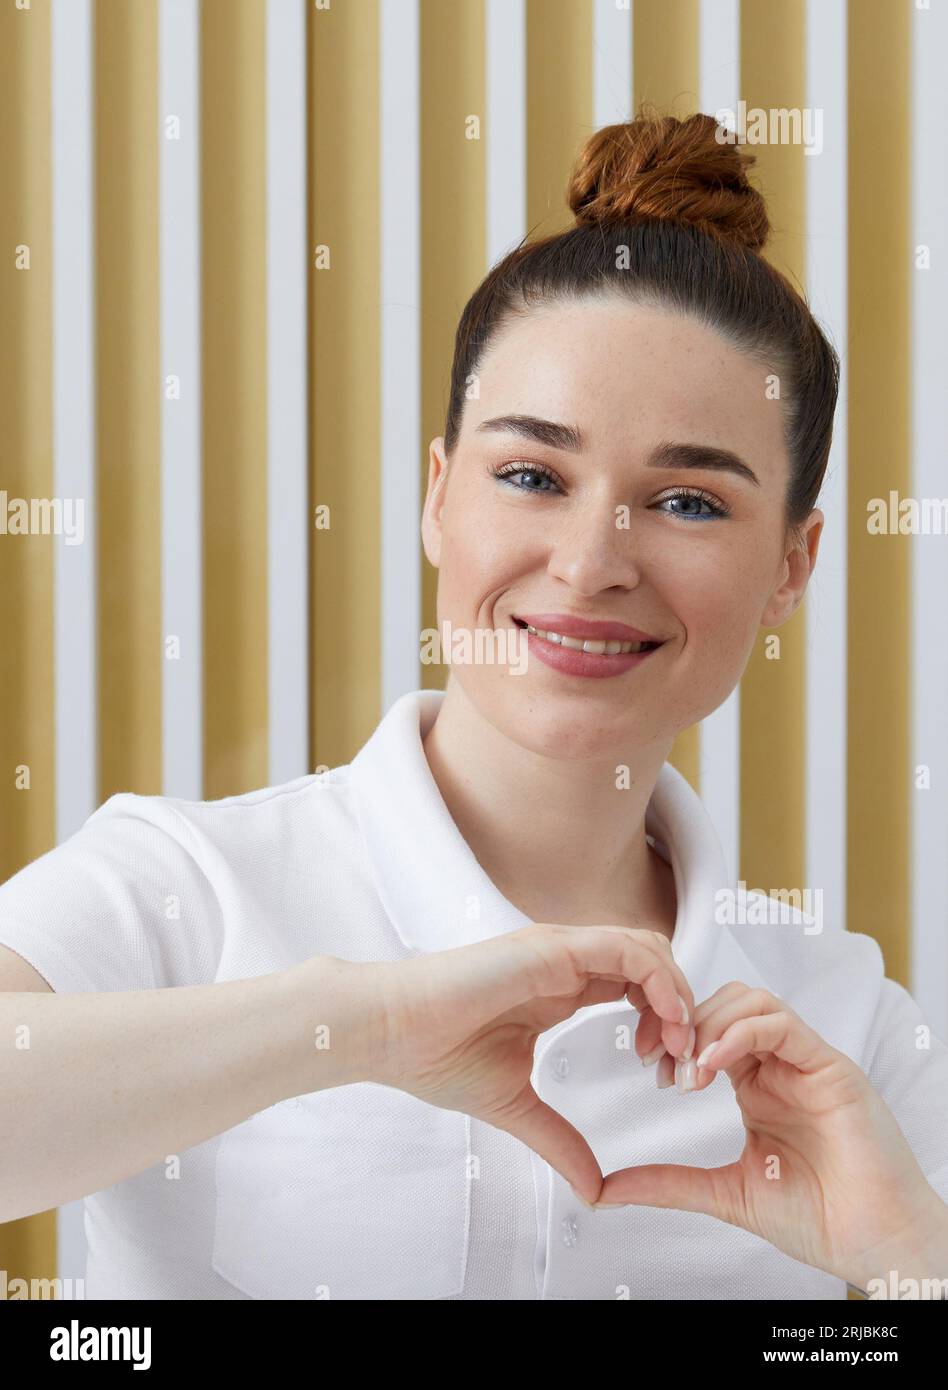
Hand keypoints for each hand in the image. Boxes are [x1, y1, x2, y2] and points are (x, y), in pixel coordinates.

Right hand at [363, 923, 695, 1200]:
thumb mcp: (515, 1105)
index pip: (635, 986)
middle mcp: (565, 961)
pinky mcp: (552, 948)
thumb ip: (560, 1139)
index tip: (663, 1072)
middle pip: (652, 964)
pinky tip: (663, 1024)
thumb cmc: (433, 1054)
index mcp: (559, 987)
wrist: (388, 1031)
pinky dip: (658, 981)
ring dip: (676, 995)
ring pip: (648, 950)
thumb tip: (593, 1189)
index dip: (662, 1024)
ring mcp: (560, 949)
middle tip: (683, 1062)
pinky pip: (627, 950)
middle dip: (680, 1010)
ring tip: (678, 1046)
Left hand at [597, 981, 947, 1286]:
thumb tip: (606, 1188)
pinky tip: (711, 1067)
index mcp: (758, 1084)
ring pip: (753, 1002)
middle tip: (656, 1059)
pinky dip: (740, 1035)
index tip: (646, 1064)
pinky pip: (782, 1026)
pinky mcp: (831, 1068)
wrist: (873, 1244)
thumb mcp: (725, 1193)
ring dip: (709, 1024)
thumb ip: (669, 1182)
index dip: (672, 1035)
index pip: (709, 1029)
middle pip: (725, 1003)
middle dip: (683, 1022)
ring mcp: (807, 1062)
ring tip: (686, 1068)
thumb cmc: (816, 1218)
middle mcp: (782, 1065)